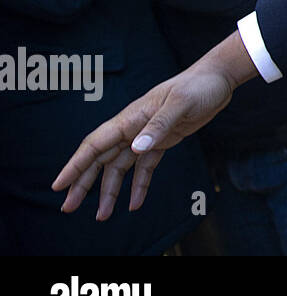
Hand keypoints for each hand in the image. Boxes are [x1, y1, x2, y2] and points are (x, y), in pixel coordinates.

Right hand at [52, 58, 236, 218]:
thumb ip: (159, 126)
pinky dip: (138, 185)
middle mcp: (133, 128)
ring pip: (120, 167)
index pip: (95, 144)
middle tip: (68, 208)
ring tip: (102, 216)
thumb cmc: (198, 86)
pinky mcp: (162, 141)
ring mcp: (146, 135)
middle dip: (83, 183)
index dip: (75, 165)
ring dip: (110, 191)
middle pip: (101, 159)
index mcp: (131, 117)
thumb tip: (136, 148)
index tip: (58, 184)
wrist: (217, 79)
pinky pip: (145, 167)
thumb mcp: (181, 104)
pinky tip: (134, 204)